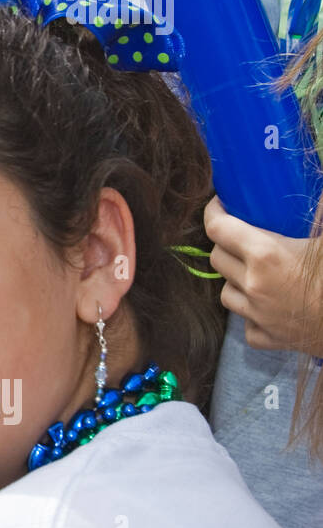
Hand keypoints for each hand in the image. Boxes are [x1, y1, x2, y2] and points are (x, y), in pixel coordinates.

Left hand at [205, 196, 322, 353]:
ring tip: (257, 273)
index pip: (218, 228)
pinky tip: (269, 306)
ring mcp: (257, 315)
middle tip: (243, 239)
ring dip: (236, 280)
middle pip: (217, 258)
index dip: (215, 212)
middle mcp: (253, 285)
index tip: (221, 204)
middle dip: (225, 245)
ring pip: (225, 292)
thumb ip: (319, 210)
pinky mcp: (266, 338)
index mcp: (266, 256)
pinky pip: (245, 323)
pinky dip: (252, 314)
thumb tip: (315, 189)